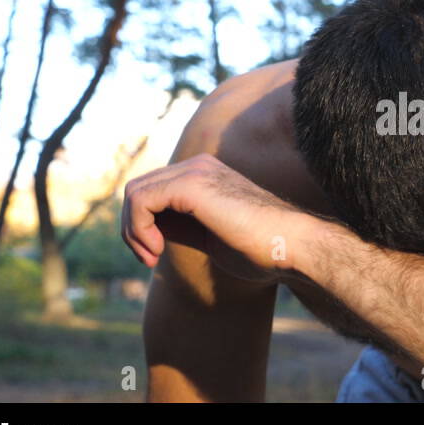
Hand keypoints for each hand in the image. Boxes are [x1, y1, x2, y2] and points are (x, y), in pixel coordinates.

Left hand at [121, 153, 309, 270]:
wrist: (290, 246)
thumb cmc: (261, 248)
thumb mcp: (210, 235)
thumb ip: (182, 226)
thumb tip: (146, 231)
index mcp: (204, 174)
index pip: (151, 191)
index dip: (141, 226)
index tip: (153, 255)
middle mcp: (198, 166)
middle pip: (137, 189)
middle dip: (132, 228)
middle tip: (148, 258)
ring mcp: (195, 171)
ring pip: (134, 193)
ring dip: (133, 230)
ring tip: (152, 256)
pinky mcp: (192, 185)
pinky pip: (141, 200)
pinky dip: (138, 228)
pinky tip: (157, 249)